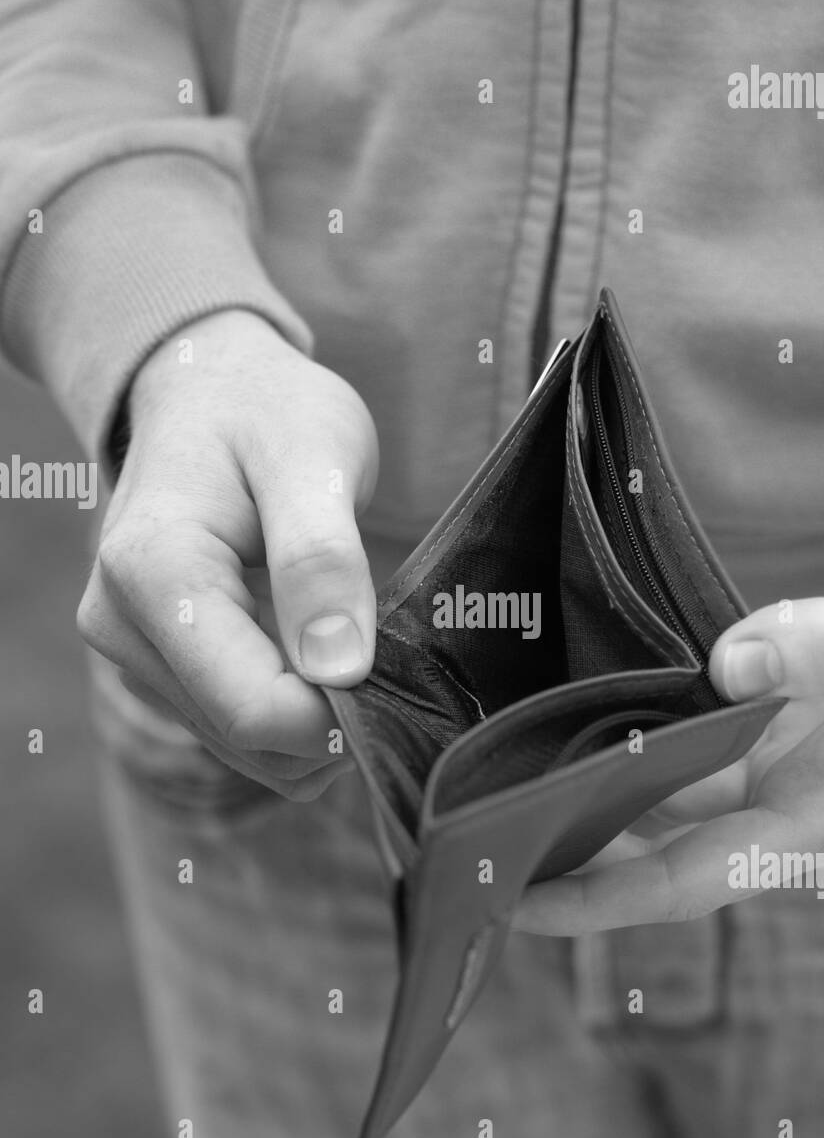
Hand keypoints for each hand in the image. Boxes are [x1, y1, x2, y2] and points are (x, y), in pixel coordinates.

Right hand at [77, 309, 378, 799]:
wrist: (207, 389)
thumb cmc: (267, 410)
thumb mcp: (315, 456)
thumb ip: (321, 559)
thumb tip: (337, 670)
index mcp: (153, 572)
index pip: (253, 710)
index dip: (337, 715)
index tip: (389, 667)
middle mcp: (120, 625)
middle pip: (249, 739)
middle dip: (330, 716)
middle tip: (380, 642)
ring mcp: (131, 651)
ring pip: (246, 748)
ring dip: (313, 719)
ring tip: (346, 632)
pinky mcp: (155, 667)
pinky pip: (237, 731)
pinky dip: (292, 711)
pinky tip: (317, 648)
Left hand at [516, 466, 823, 932]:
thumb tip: (732, 669)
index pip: (703, 876)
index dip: (608, 894)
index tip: (517, 898)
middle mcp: (807, 805)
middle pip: (668, 855)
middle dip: (574, 859)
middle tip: (468, 849)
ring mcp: (788, 771)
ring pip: (666, 809)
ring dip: (587, 808)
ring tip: (490, 800)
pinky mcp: (772, 730)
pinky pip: (681, 760)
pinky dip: (623, 756)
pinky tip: (561, 739)